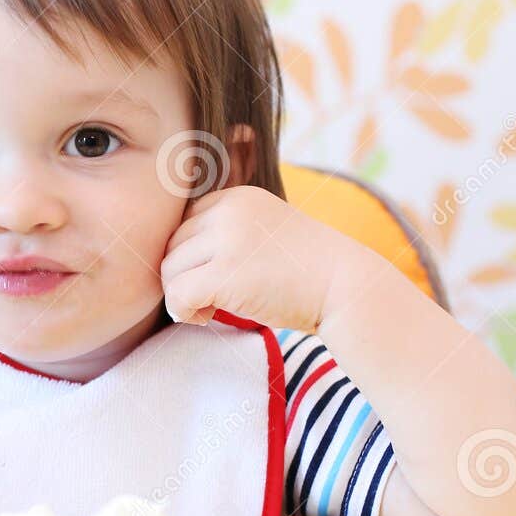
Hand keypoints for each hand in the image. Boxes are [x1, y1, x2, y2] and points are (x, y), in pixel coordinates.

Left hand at [159, 185, 345, 330]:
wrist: (345, 286)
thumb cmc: (305, 270)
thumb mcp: (265, 232)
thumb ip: (228, 233)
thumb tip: (172, 260)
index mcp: (238, 197)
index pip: (185, 222)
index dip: (190, 255)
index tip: (212, 276)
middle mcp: (229, 211)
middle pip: (172, 245)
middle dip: (184, 276)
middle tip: (210, 299)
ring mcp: (227, 240)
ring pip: (170, 269)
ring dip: (182, 295)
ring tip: (210, 309)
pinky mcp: (226, 273)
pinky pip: (178, 293)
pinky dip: (182, 310)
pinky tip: (206, 318)